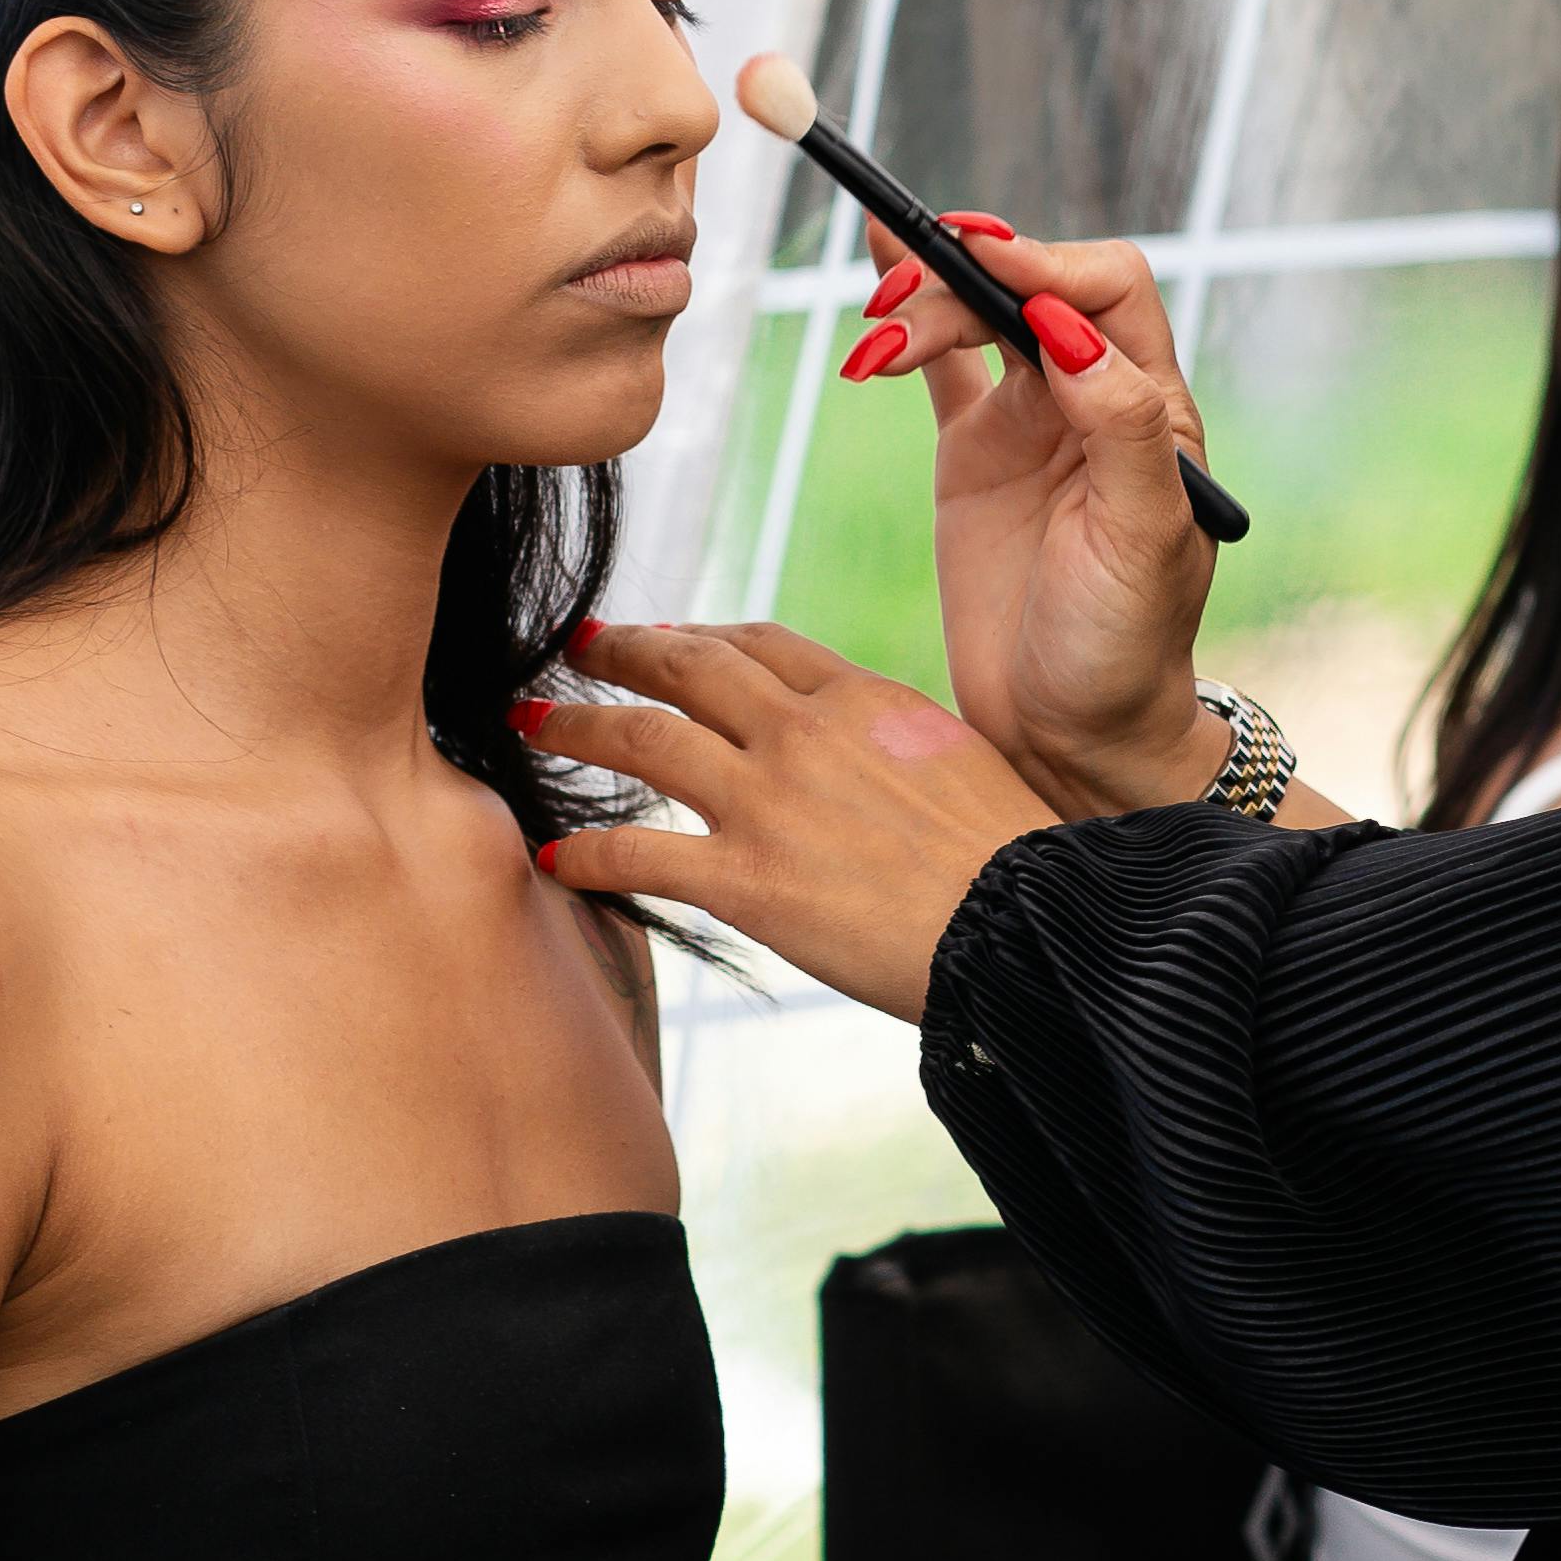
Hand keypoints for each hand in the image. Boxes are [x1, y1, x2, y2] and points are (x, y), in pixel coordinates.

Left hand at [522, 621, 1053, 1023]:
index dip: (701, 635)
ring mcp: (769, 801)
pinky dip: (588, 853)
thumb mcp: (959, 763)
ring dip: (577, 727)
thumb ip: (896, 746)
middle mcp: (805, 732)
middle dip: (623, 652)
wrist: (1027, 925)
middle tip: (578, 647)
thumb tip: (876, 760)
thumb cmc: (1013, 863)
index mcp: (863, 697)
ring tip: (533, 722)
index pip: (761, 643)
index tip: (669, 638)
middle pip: (688, 667)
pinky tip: (555, 857)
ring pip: (643, 740)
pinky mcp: (747, 879)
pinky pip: (640, 855)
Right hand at [836, 215, 1224, 814]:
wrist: (1071, 735)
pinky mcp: (974, 457)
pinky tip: (877, 269)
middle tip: (898, 313)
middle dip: (961, 283)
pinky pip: (942, 368)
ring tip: (873, 340)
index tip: (985, 265)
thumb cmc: (1126, 646)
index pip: (1106, 290)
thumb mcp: (1141, 539)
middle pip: (1025, 291)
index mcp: (1149, 407)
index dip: (1045, 262)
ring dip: (923, 307)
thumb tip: (1066, 325)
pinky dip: (910, 320)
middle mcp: (1090, 399)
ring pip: (976, 319)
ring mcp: (1030, 424)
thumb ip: (1118, 425)